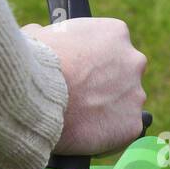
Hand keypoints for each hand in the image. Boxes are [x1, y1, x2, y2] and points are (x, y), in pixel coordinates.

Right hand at [24, 17, 146, 155]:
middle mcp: (133, 61)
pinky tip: (88, 135)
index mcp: (115, 33)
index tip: (82, 71)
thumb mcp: (38, 37)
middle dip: (107, 85)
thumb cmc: (34, 65)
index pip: (113, 45)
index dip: (95, 61)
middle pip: (125, 74)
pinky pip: (124, 131)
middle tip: (83, 97)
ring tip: (81, 118)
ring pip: (126, 104)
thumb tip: (40, 38)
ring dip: (108, 110)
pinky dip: (109, 135)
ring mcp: (136, 95)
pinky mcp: (132, 125)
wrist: (36, 99)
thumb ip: (50, 37)